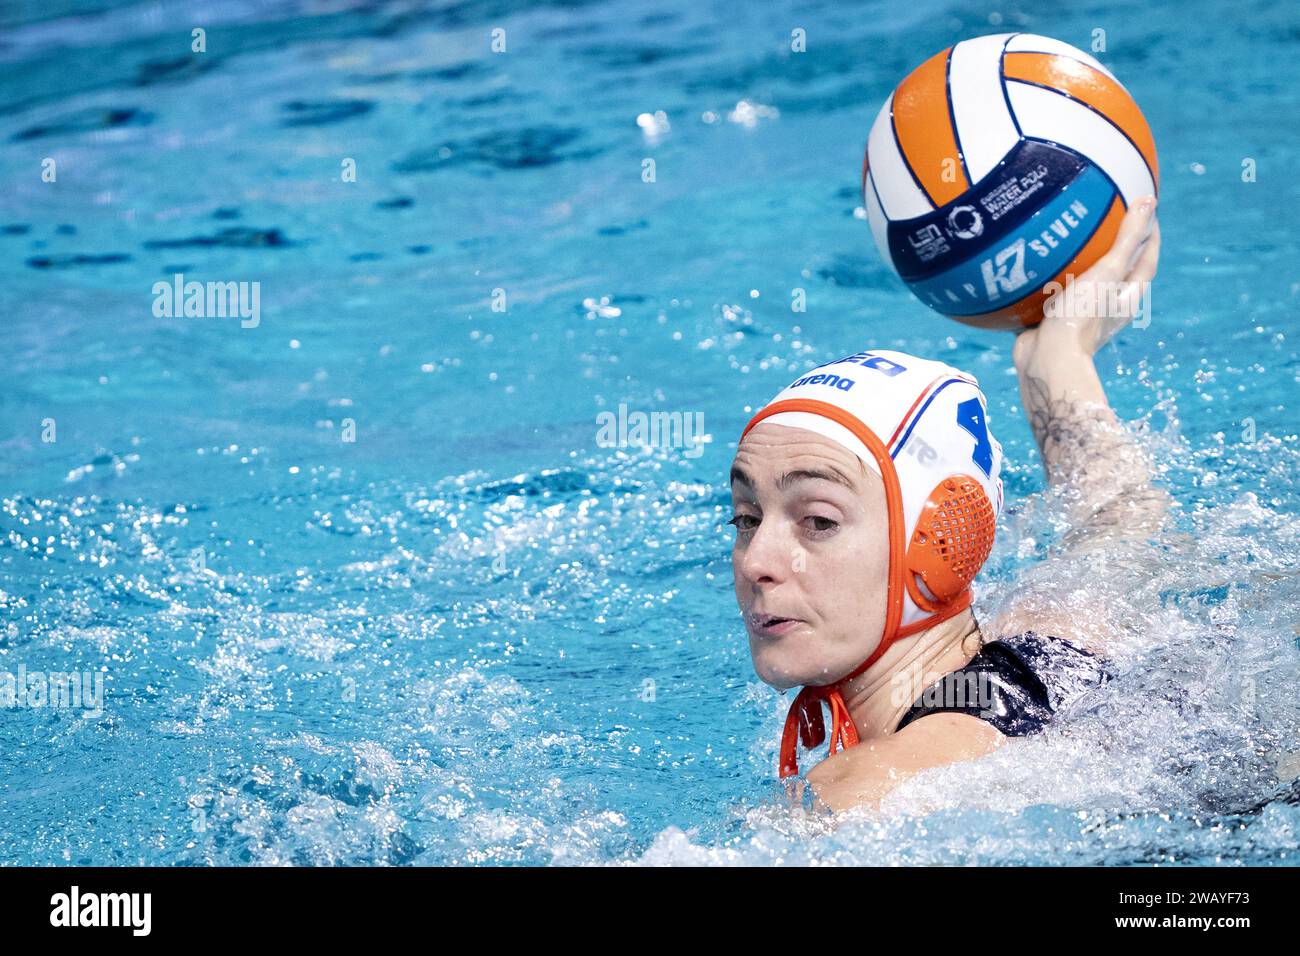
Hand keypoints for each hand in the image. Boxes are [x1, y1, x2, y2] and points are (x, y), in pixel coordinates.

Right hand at [1014, 196, 1159, 370]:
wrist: (1046, 360)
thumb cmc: (1082, 317)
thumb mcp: (1108, 272)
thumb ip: (1127, 239)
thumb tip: (1149, 202)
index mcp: (1127, 297)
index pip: (1147, 258)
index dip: (1149, 233)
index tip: (1144, 207)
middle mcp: (1107, 307)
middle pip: (1118, 270)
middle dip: (1114, 245)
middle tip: (1104, 216)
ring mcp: (1080, 316)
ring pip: (1083, 283)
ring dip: (1077, 262)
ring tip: (1064, 236)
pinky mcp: (1054, 322)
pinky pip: (1052, 294)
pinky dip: (1047, 279)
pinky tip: (1031, 265)